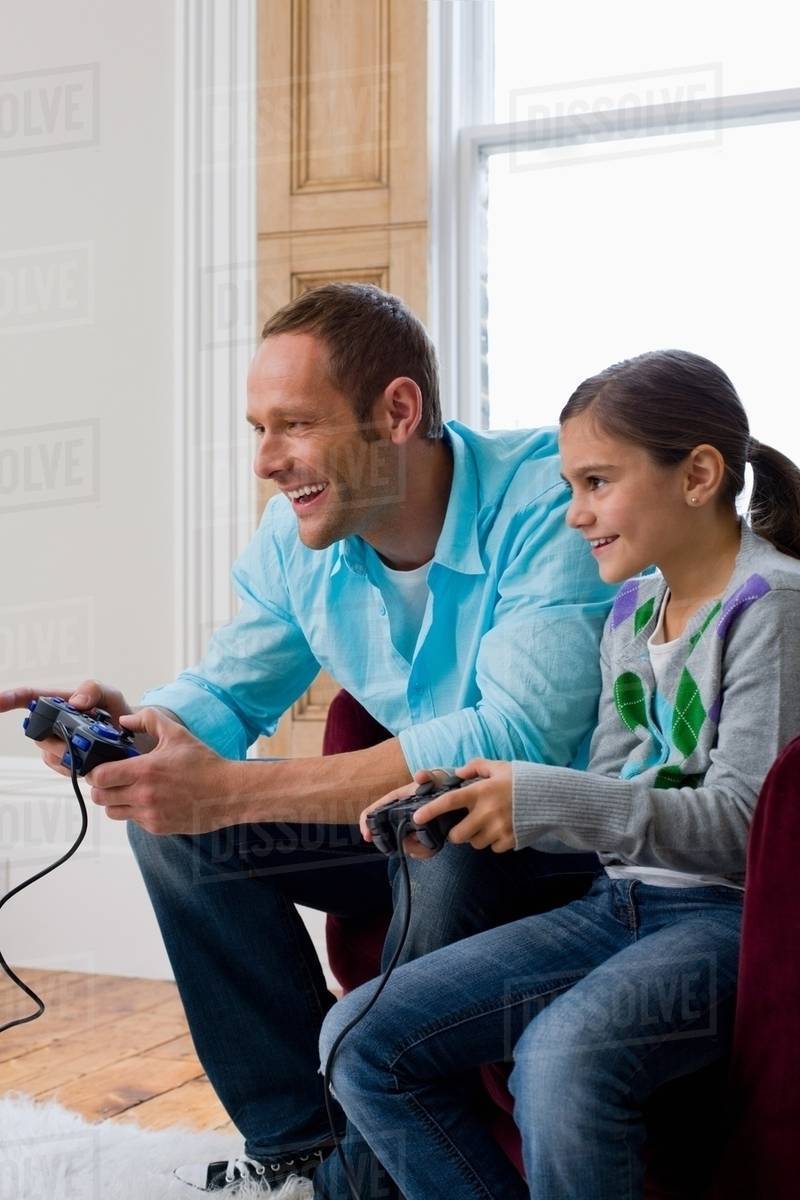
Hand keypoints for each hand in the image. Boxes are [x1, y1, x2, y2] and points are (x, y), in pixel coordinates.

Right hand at [1, 680, 133, 777]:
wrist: (136, 742)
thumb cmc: (120, 714)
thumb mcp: (111, 696)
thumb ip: (94, 690)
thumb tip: (75, 702)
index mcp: (62, 703)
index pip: (31, 698)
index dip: (11, 699)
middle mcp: (55, 725)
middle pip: (38, 732)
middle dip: (56, 736)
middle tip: (80, 736)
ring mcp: (59, 745)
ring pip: (49, 752)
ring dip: (67, 752)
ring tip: (92, 747)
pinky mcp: (67, 764)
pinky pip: (61, 767)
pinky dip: (73, 765)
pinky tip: (89, 761)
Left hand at [84, 707, 236, 834]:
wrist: (228, 793)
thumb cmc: (204, 763)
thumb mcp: (177, 734)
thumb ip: (148, 720)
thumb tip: (124, 720)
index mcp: (145, 770)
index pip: (100, 776)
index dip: (94, 772)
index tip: (100, 767)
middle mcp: (144, 795)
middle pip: (100, 796)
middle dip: (101, 786)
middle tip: (111, 778)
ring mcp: (150, 814)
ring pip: (112, 811)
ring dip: (114, 801)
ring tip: (128, 789)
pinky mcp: (157, 827)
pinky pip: (132, 821)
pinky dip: (134, 811)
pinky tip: (149, 800)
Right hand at [360, 768, 450, 859]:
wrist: (452, 797)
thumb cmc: (437, 785)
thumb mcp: (432, 779)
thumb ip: (426, 777)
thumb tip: (419, 776)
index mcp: (394, 802)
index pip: (373, 812)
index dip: (366, 823)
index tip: (367, 835)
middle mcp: (398, 817)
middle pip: (385, 834)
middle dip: (394, 843)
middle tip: (410, 843)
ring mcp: (407, 829)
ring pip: (401, 845)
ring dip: (411, 848)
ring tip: (423, 843)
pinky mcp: (419, 839)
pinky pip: (415, 851)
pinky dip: (421, 852)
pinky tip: (428, 847)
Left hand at [414, 758, 514, 854]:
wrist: (553, 797)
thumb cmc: (523, 779)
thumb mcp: (500, 767)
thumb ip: (477, 766)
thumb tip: (459, 773)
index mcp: (481, 792)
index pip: (449, 802)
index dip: (431, 810)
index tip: (417, 817)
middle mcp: (487, 812)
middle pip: (458, 835)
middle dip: (457, 832)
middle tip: (465, 824)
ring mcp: (499, 829)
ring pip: (475, 843)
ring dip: (477, 837)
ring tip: (489, 824)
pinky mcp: (510, 841)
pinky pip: (493, 848)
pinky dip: (495, 842)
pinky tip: (504, 829)